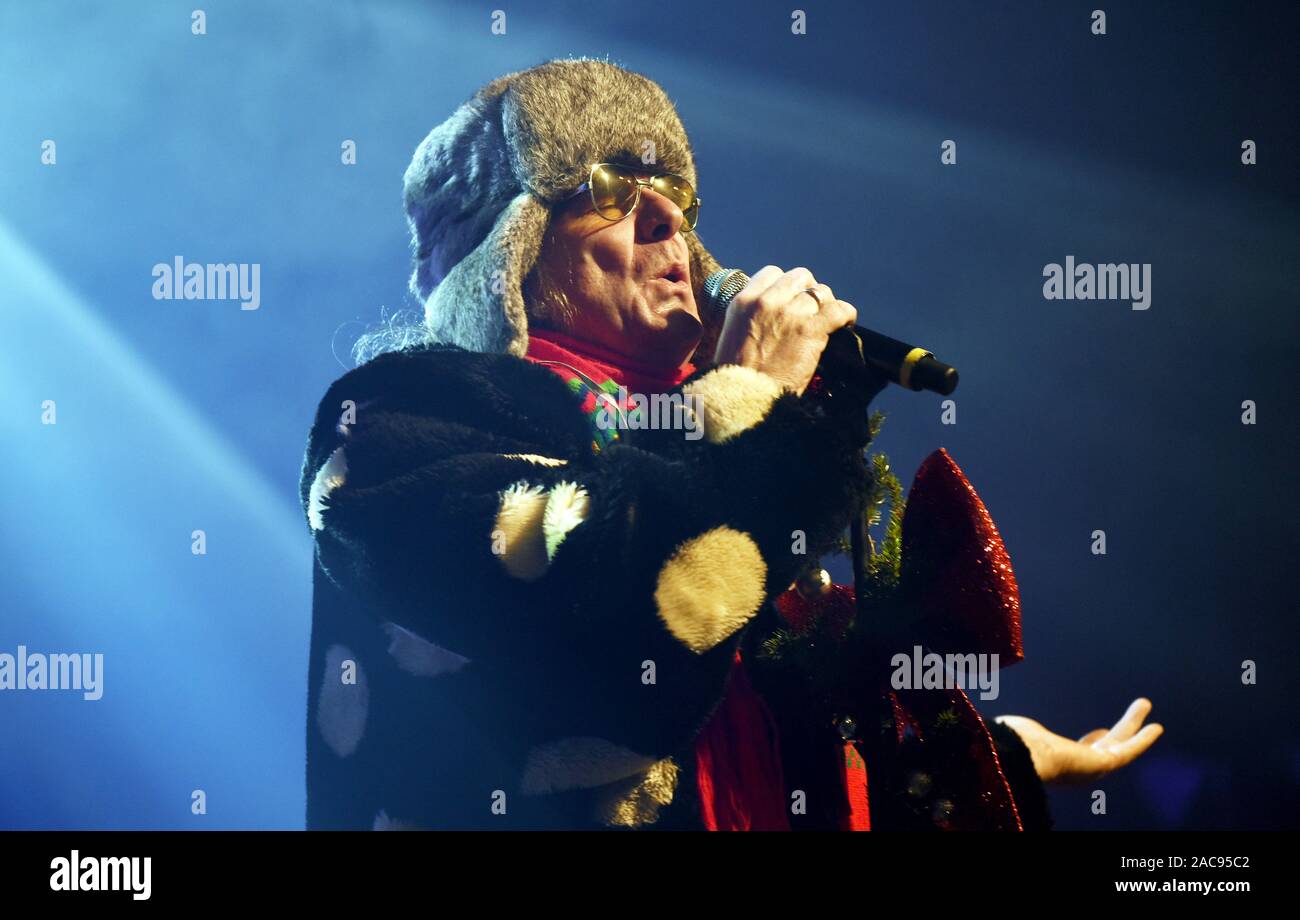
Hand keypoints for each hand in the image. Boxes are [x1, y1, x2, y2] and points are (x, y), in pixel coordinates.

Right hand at [711, 265, 856, 395]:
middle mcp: (766, 301)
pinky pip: (839, 309)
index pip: (772, 273)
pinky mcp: (811, 329)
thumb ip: (751, 319)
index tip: (791, 300)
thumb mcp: (733, 338)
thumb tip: (771, 317)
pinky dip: (846, 316)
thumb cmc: (737, 379)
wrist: (744, 401)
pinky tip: (845, 326)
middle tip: (811, 312)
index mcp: (743, 302)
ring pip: (821, 292)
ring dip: (826, 306)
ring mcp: (789, 313)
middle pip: (800, 277)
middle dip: (808, 291)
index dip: (786, 286)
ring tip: (827, 322)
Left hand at [995, 698, 1163, 785]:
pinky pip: (1129, 751)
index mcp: (1057, 761)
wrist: (1017, 756)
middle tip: (1132, 715)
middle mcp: (1076, 769)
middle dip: (1120, 731)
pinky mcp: (1102, 766)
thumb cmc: (1008, 745)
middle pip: (1105, 747)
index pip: (1080, 753)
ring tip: (1145, 704)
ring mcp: (1090, 770)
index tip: (1098, 731)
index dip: (1093, 742)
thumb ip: (1017, 730)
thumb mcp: (1018, 732)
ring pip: (1120, 744)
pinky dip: (1143, 739)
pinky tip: (1156, 726)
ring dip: (1134, 725)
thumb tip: (997, 721)